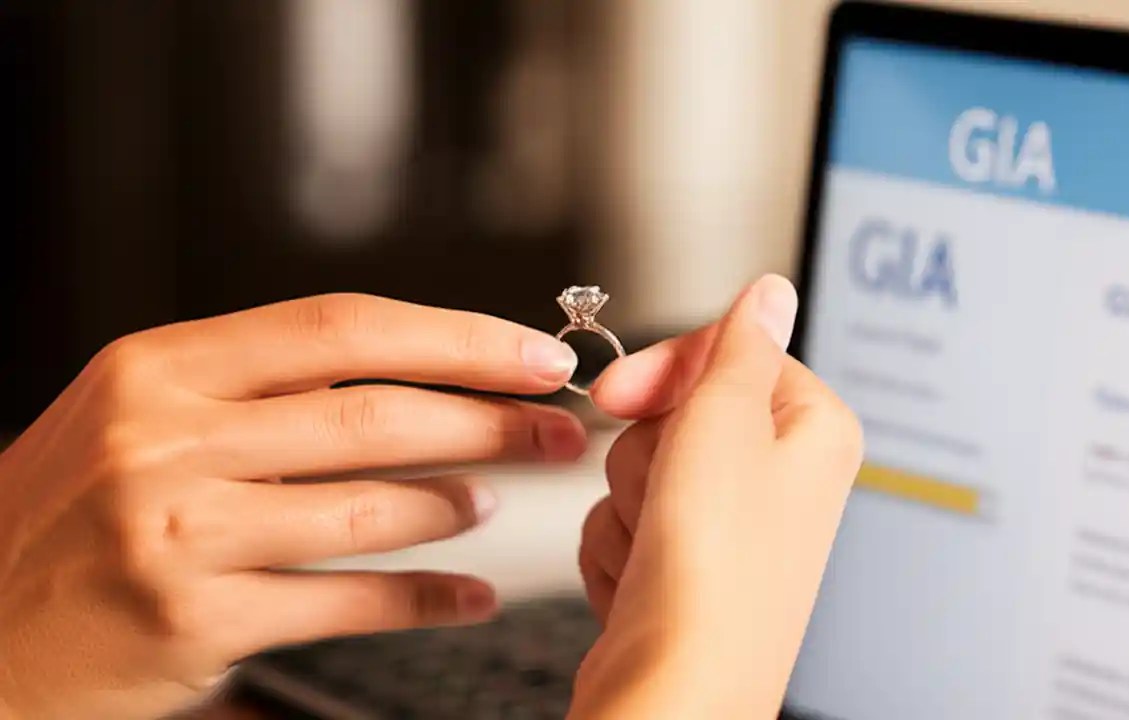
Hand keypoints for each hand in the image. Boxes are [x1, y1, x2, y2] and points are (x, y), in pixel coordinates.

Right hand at [0, 293, 586, 719]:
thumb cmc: (68, 517)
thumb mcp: (136, 418)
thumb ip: (253, 389)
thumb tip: (408, 373)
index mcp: (158, 368)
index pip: (340, 328)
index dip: (455, 338)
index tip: (532, 353)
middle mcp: (164, 440)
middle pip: (372, 413)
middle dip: (489, 420)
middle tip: (557, 430)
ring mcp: (176, 532)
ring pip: (366, 506)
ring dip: (457, 501)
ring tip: (500, 499)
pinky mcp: (193, 621)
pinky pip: (345, 603)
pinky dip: (423, 598)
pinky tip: (468, 595)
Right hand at [570, 275, 863, 717]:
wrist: (679, 684)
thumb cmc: (716, 570)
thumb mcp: (725, 421)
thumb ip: (741, 344)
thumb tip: (771, 290)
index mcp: (813, 429)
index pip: (729, 351)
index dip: (668, 370)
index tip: (625, 390)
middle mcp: (780, 478)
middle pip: (677, 410)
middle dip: (647, 449)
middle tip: (667, 490)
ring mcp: (730, 526)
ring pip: (640, 467)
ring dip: (629, 503)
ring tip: (659, 546)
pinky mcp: (686, 565)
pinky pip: (625, 521)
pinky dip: (620, 545)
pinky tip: (646, 578)